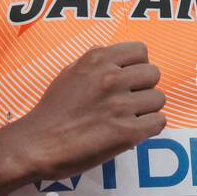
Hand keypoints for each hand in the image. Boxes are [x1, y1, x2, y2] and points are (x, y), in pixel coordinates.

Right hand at [13, 41, 166, 181]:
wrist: (37, 144)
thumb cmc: (51, 111)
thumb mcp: (70, 72)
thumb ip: (95, 62)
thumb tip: (117, 59)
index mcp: (98, 60)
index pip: (141, 51)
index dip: (137, 66)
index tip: (128, 79)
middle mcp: (111, 78)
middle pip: (153, 74)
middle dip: (144, 88)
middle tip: (128, 101)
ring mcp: (120, 105)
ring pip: (158, 99)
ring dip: (147, 110)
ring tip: (128, 118)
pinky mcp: (127, 132)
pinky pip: (158, 122)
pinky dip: (148, 128)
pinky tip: (131, 132)